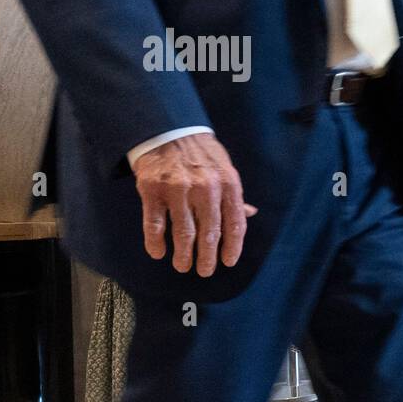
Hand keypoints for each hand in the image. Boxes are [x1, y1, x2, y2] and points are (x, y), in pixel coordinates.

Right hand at [133, 133, 258, 276]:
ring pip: (184, 231)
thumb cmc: (201, 154)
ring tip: (183, 266)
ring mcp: (178, 190)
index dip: (232, 246)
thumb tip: (250, 214)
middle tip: (205, 271)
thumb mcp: (225, 168)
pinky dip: (155, 241)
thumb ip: (234, 194)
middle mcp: (205, 189)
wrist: (169, 130)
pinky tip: (158, 252)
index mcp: (227, 184)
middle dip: (207, 256)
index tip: (228, 262)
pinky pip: (154, 222)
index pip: (235, 223)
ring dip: (183, 254)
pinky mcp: (153, 190)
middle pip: (210, 232)